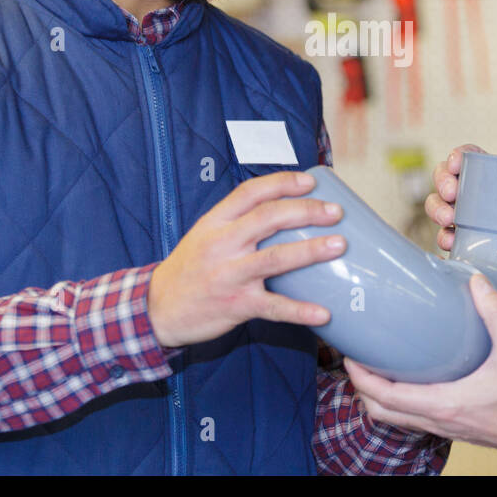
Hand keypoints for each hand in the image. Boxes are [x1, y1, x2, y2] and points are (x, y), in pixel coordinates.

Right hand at [148, 171, 344, 346]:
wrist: (157, 309)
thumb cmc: (189, 269)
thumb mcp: (204, 235)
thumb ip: (236, 222)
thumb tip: (283, 209)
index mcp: (215, 222)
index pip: (251, 193)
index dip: (283, 183)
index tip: (310, 182)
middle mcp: (222, 244)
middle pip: (268, 218)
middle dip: (306, 211)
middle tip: (335, 212)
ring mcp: (229, 275)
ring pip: (275, 259)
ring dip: (310, 251)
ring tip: (339, 245)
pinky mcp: (236, 305)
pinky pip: (273, 307)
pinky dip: (300, 311)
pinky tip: (323, 314)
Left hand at [344, 274, 496, 451]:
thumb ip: (496, 314)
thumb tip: (477, 281)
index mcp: (445, 402)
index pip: (387, 396)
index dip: (362, 378)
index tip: (350, 356)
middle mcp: (437, 419)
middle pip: (380, 412)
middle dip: (362, 388)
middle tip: (357, 360)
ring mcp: (442, 427)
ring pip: (394, 419)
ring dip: (378, 397)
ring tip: (374, 369)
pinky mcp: (450, 427)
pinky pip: (411, 419)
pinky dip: (397, 404)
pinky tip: (405, 382)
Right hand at [425, 144, 496, 253]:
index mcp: (493, 175)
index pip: (468, 155)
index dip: (456, 155)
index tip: (457, 162)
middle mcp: (474, 194)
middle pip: (445, 178)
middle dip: (442, 183)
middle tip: (453, 195)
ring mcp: (466, 217)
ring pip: (439, 206)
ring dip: (438, 211)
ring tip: (450, 222)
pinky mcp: (464, 241)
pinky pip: (444, 235)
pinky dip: (443, 237)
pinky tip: (450, 243)